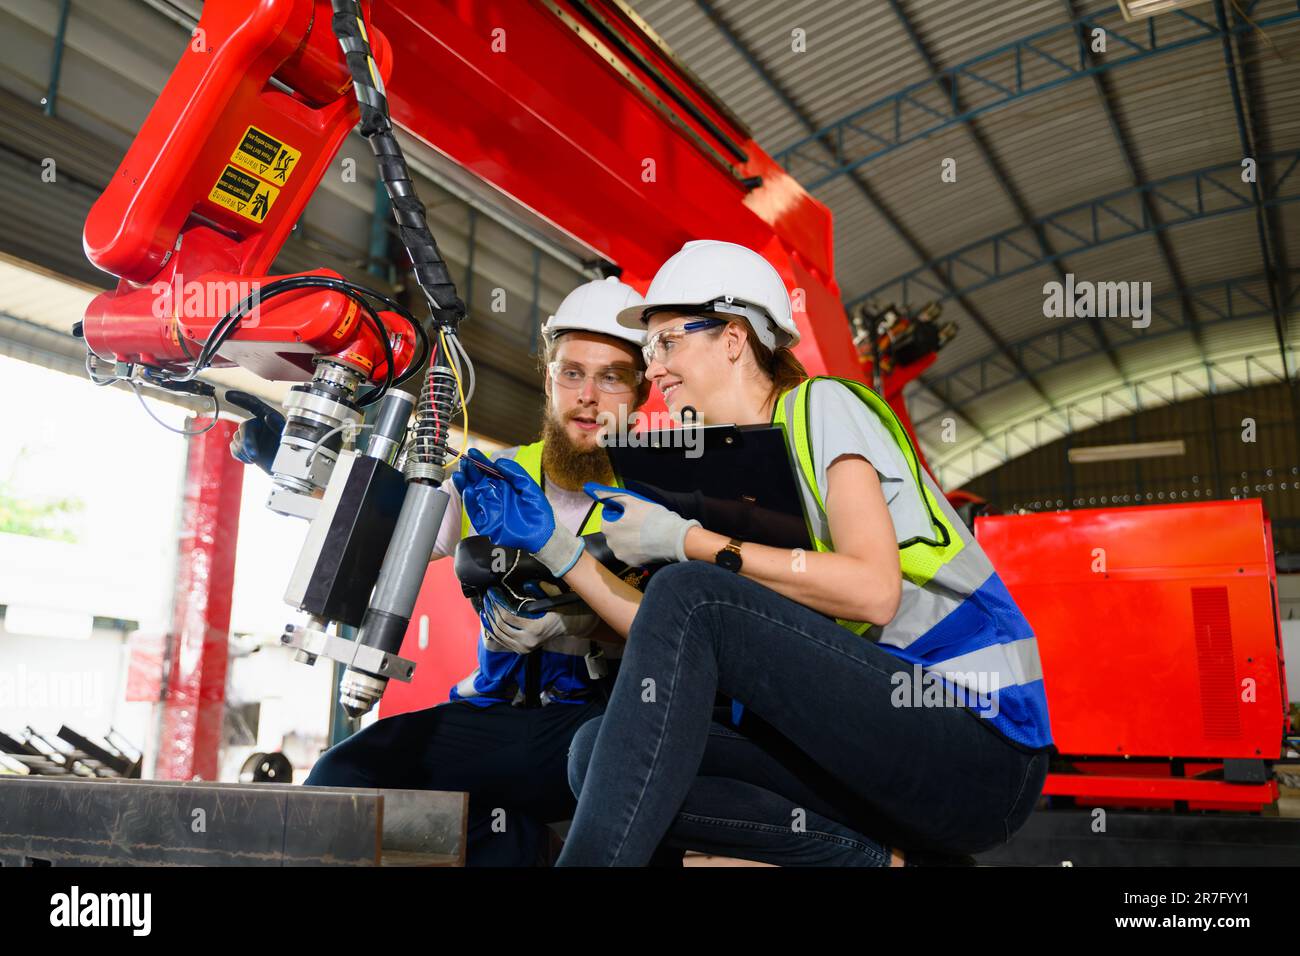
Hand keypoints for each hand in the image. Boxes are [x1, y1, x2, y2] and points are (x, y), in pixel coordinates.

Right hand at [226, 391, 284, 473]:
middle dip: (247, 442)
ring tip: (257, 459)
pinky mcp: (244, 447)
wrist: (286, 469)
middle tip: (255, 456)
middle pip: (244, 427)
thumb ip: (279, 426)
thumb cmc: (291, 452)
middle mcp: (258, 424)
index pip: (254, 404)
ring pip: (237, 439)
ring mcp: (250, 435)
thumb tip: (268, 416)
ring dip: (245, 451)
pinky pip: (234, 448)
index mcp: (270, 417)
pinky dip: (240, 456)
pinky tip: (251, 460)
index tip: (228, 395)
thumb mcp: (289, 438)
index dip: (241, 398)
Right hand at [453, 448, 582, 576]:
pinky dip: (470, 501)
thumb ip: (516, 474)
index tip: (473, 453)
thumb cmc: (539, 514)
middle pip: (478, 480)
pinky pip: (474, 511)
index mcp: (505, 486)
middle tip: (464, 462)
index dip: (481, 462)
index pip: (489, 471)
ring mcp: (489, 508)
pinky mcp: (485, 523)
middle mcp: (495, 495)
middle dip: (470, 470)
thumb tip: (499, 462)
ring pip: (473, 494)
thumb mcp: (530, 489)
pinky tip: (468, 490)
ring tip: (459, 474)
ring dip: (465, 483)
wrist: (542, 537)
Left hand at [479, 587, 596, 653]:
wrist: (568, 625)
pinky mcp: (521, 650)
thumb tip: (527, 583)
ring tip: (485, 606)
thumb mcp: (555, 597)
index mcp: (535, 629)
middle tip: (486, 596)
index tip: (492, 591)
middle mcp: (528, 642)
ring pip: (498, 634)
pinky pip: (501, 640)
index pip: (508, 617)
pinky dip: (492, 630)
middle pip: (501, 626)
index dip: (497, 603)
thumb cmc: (561, 608)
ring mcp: (524, 648)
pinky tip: (488, 619)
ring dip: (489, 620)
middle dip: (491, 610)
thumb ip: (544, 590)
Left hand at [584, 483, 699, 566]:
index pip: (607, 518)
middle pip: (613, 533)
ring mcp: (621, 555)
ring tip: (643, 534)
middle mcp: (610, 544)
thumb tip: (596, 492)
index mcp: (608, 528)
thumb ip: (612, 496)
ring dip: (628, 539)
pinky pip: (630, 554)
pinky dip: (636, 549)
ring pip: (621, 544)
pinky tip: (646, 543)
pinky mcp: (632, 564)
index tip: (631, 513)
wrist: (672, 538)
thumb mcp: (632, 500)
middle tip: (639, 523)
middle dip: (622, 528)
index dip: (619, 514)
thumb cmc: (651, 516)